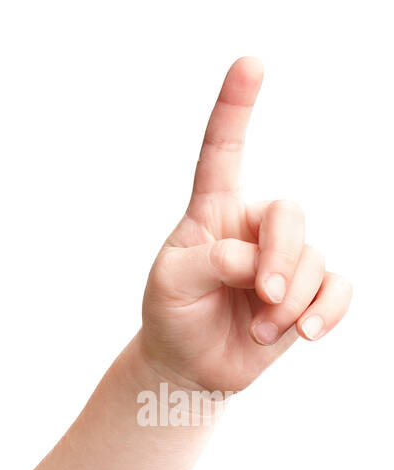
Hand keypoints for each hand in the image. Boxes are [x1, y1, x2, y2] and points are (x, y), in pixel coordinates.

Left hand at [137, 57, 351, 393]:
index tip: (249, 64)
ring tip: (258, 330)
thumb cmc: (173, 315)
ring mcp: (287, 258)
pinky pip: (339, 288)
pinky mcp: (309, 292)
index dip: (236, 108)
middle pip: (290, 216)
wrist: (189, 366)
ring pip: (313, 260)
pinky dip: (326, 311)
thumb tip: (255, 262)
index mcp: (213, 211)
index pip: (224, 152)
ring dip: (288, 303)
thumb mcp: (171, 285)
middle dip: (280, 257)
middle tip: (262, 294)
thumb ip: (209, 261)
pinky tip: (307, 333)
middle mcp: (256, 226)